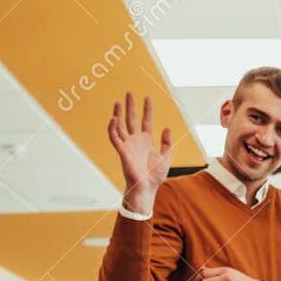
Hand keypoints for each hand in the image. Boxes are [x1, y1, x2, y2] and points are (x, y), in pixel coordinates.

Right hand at [108, 92, 171, 212]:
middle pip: (131, 119)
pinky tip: (113, 118)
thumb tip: (167, 127)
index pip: (146, 121)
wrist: (147, 188)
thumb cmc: (155, 176)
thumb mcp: (166, 157)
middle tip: (129, 92)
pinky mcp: (121, 151)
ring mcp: (128, 145)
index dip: (147, 110)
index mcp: (146, 141)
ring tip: (118, 101)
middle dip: (130, 106)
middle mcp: (135, 141)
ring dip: (118, 113)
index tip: (147, 97)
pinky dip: (112, 127)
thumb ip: (166, 143)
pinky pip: (114, 137)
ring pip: (120, 125)